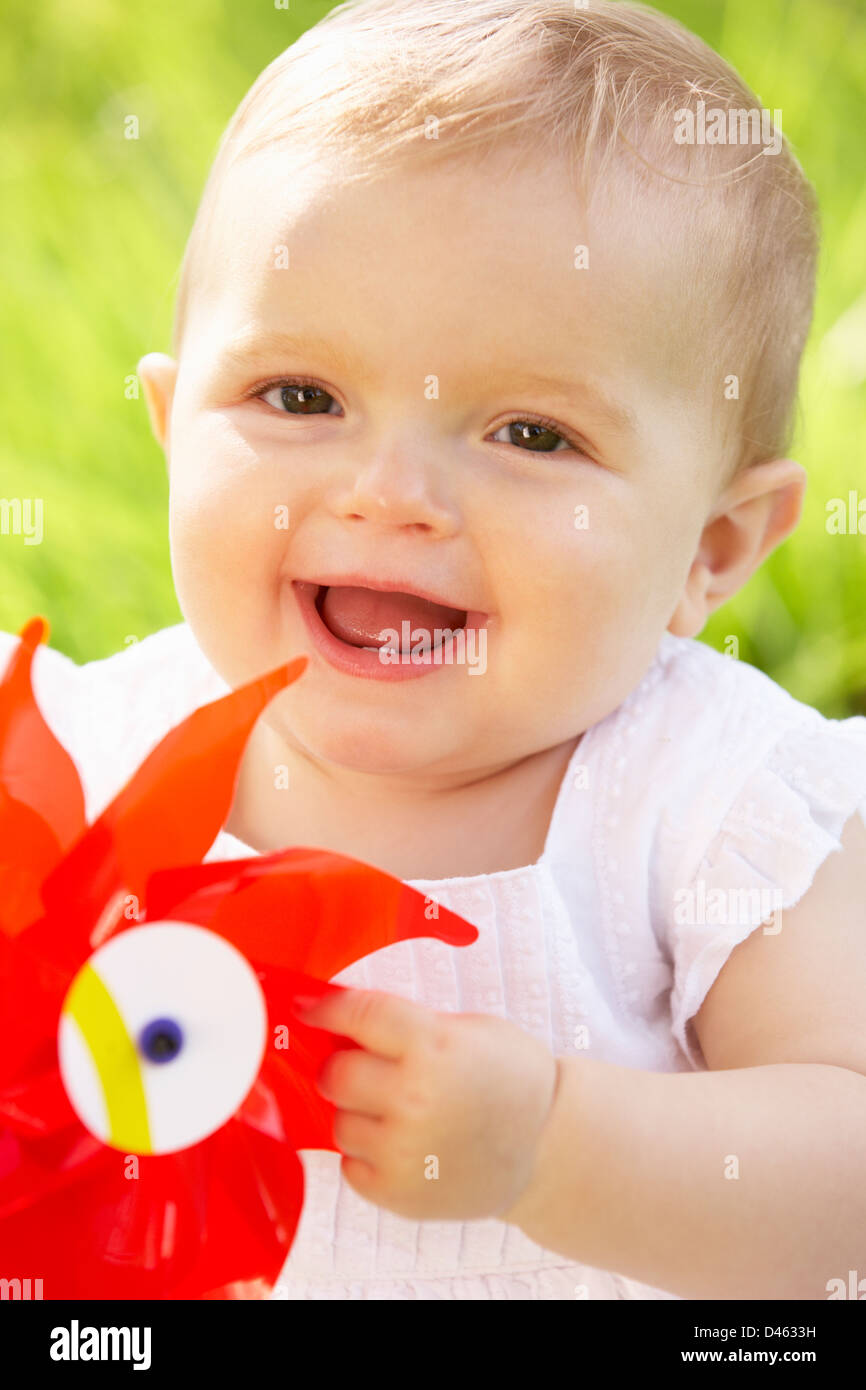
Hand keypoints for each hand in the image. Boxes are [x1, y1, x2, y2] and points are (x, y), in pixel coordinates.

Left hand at [292, 988, 558, 1221]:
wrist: (550, 1146)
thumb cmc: (511, 1078)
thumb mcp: (468, 1029)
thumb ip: (407, 1024)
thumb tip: (342, 1022)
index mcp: (432, 1043)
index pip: (355, 1014)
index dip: (323, 1009)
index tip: (308, 1008)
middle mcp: (412, 1095)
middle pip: (335, 1074)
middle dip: (343, 1068)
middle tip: (363, 1070)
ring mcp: (404, 1149)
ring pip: (338, 1123)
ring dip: (357, 1115)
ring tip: (397, 1114)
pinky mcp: (399, 1192)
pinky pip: (350, 1167)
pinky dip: (368, 1155)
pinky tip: (402, 1145)